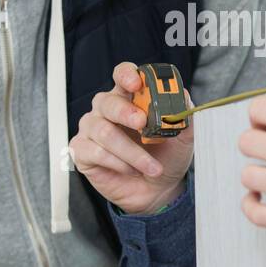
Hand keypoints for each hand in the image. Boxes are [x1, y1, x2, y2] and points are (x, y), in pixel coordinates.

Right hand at [70, 61, 194, 215]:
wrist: (158, 191)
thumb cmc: (166, 157)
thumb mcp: (182, 137)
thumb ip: (182, 115)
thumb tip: (183, 95)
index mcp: (129, 97)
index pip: (122, 75)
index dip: (126, 75)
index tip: (137, 83)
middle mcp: (106, 109)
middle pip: (107, 101)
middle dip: (125, 112)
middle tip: (142, 124)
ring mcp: (92, 129)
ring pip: (104, 132)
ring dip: (132, 152)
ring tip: (151, 167)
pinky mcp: (82, 151)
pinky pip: (95, 152)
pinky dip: (118, 163)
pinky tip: (132, 170)